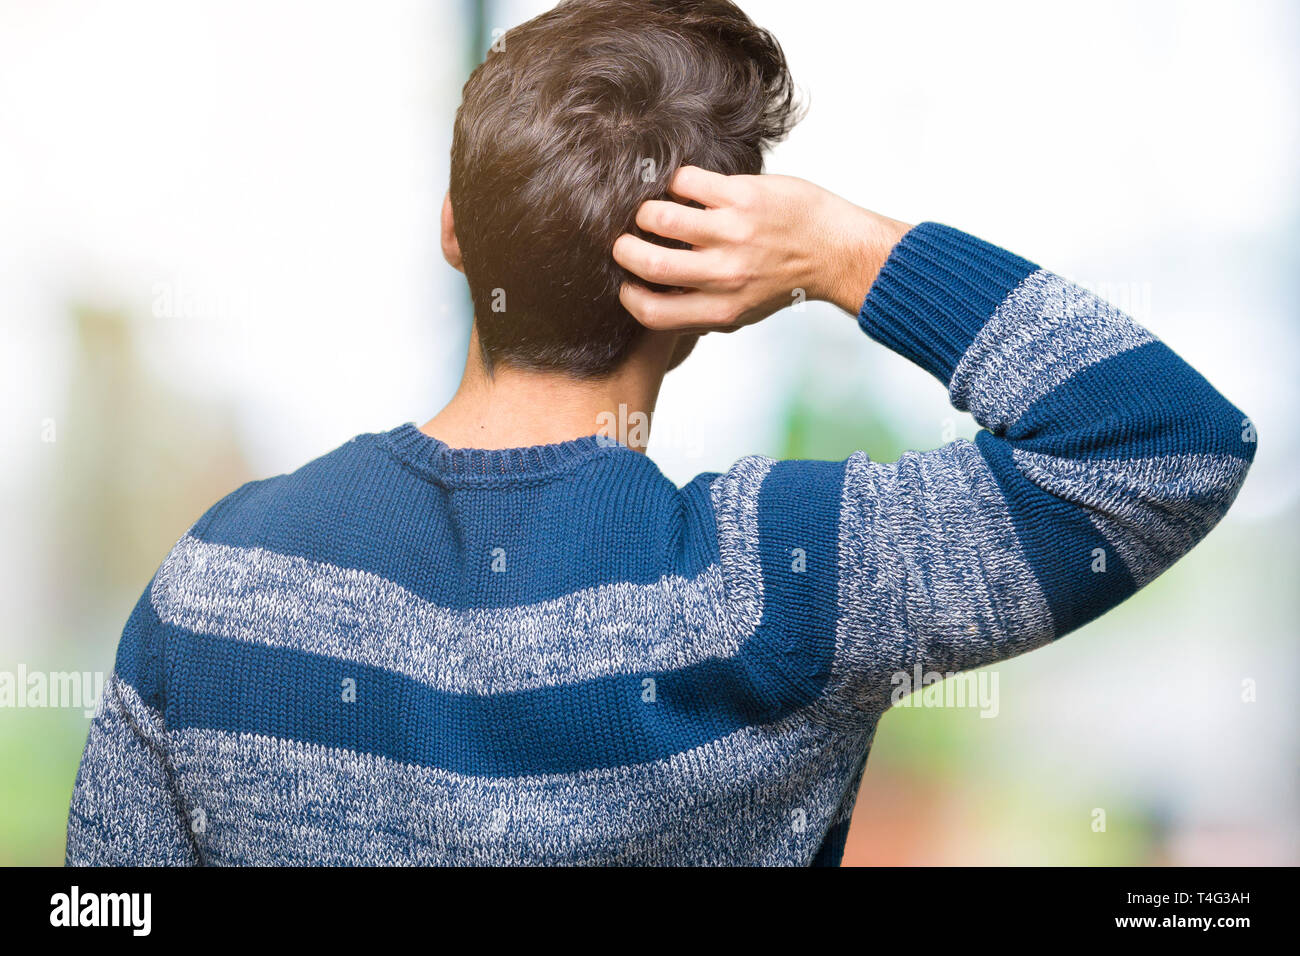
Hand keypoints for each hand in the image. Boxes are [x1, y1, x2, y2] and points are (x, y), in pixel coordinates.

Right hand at [612, 166, 910, 330]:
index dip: (628, 296)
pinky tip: (682, 187)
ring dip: (646, 211)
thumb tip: (653, 303)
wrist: (836, 250)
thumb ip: (700, 312)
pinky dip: (674, 181)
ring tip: (654, 210)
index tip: (627, 280)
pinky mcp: (743, 196)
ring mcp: (734, 233)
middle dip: (624, 248)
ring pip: (659, 216)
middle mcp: (726, 275)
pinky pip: (685, 182)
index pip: (651, 313)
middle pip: (647, 263)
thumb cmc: (785, 279)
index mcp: (721, 310)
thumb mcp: (742, 311)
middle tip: (627, 239)